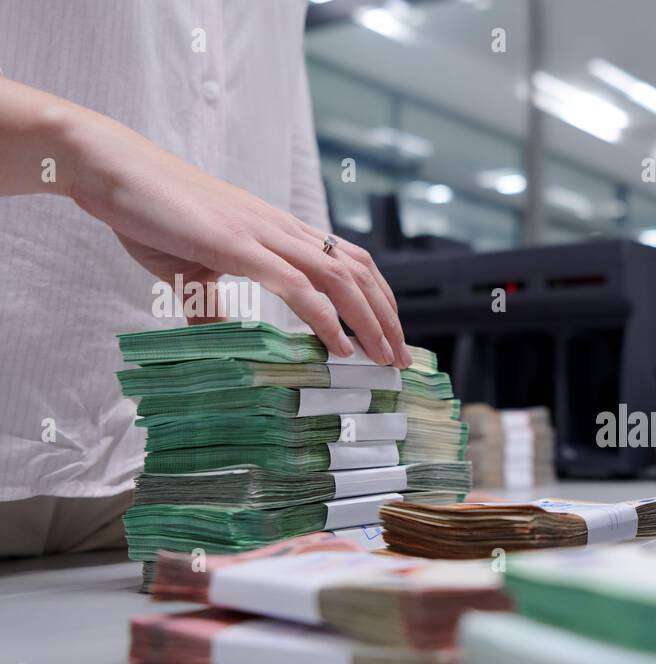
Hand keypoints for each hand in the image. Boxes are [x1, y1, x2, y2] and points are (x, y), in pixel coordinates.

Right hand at [3, 78, 408, 365]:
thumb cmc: (146, 211)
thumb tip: (223, 330)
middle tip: (401, 358)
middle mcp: (282, 229)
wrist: (109, 168)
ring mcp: (263, 234)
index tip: (390, 333)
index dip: (377, 297)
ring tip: (384, 358)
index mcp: (278, 230)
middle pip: (359, 272)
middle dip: (387, 318)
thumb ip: (212, 299)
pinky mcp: (237, 245)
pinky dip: (325, 318)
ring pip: (340, 278)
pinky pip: (296, 286)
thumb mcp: (188, 268)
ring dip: (370, 322)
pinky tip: (338, 347)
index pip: (349, 261)